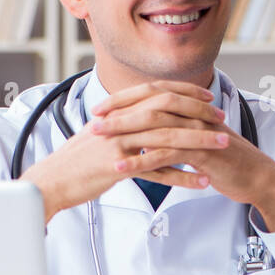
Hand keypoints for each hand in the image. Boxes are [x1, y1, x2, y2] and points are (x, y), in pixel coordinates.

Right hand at [22, 79, 228, 224]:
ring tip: (223, 147)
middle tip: (222, 120)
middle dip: (199, 113)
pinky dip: (183, 176)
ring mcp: (119, 143)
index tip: (208, 99)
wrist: (51, 180)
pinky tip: (202, 181)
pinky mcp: (118, 167)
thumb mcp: (101, 133)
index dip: (186, 93)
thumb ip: (124, 123)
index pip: (158, 92)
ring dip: (199, 142)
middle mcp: (121, 121)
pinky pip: (158, 171)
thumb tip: (144, 117)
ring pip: (168, 138)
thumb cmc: (77, 160)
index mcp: (119, 111)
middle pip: (168, 110)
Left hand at [92, 84, 274, 230]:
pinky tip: (122, 166)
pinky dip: (141, 160)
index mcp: (191, 108)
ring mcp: (199, 132)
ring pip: (155, 127)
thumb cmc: (226, 160)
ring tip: (100, 141)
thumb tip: (149, 131)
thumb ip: (177, 131)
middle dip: (119, 112)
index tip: (100, 107)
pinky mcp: (202, 154)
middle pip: (150, 105)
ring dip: (124, 134)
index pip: (152, 94)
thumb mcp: (198, 140)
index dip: (125, 99)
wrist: (256, 177)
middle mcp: (194, 114)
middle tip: (93, 120)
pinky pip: (166, 155)